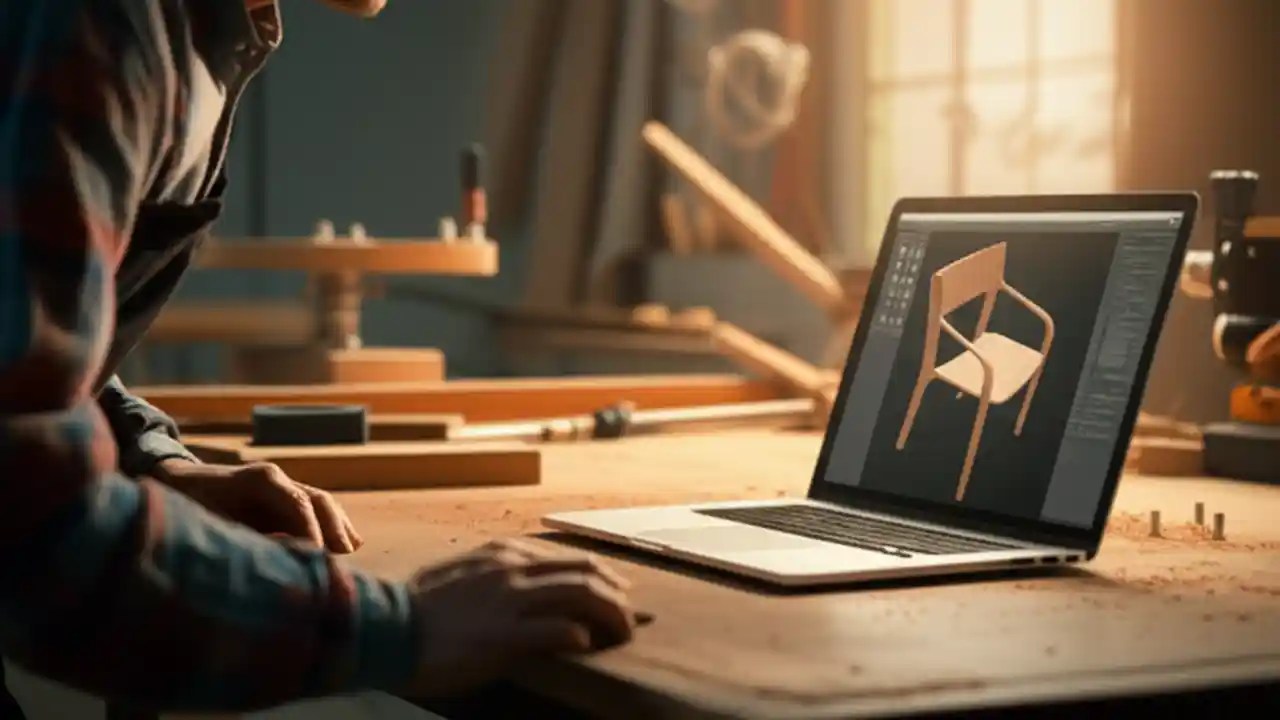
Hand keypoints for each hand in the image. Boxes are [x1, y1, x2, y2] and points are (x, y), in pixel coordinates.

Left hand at [154, 459, 362, 553]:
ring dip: (338, 527)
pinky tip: (350, 543)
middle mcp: (278, 478)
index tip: (319, 556)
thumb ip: (240, 536)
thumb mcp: (207, 520)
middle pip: (317, 500)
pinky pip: (316, 509)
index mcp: (260, 479)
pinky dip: (334, 524)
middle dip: (333, 527)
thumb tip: (271, 557)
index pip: (298, 502)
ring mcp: (284, 485)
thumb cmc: (189, 503)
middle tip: (344, 555)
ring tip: (350, 552)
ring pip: (322, 503)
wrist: (180, 482)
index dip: (312, 530)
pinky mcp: (286, 498)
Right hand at [403, 538, 634, 696]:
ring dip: (612, 615)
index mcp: (504, 555)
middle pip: (585, 573)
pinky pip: (557, 631)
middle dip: (617, 594)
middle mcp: (513, 570)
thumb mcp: (463, 576)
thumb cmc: (419, 609)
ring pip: (582, 595)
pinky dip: (578, 637)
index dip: (600, 576)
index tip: (616, 591)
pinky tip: (586, 647)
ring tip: (624, 633)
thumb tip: (525, 586)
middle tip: (631, 615)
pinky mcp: (504, 634)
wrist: (386, 628)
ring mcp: (510, 600)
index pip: (567, 560)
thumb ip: (496, 575)